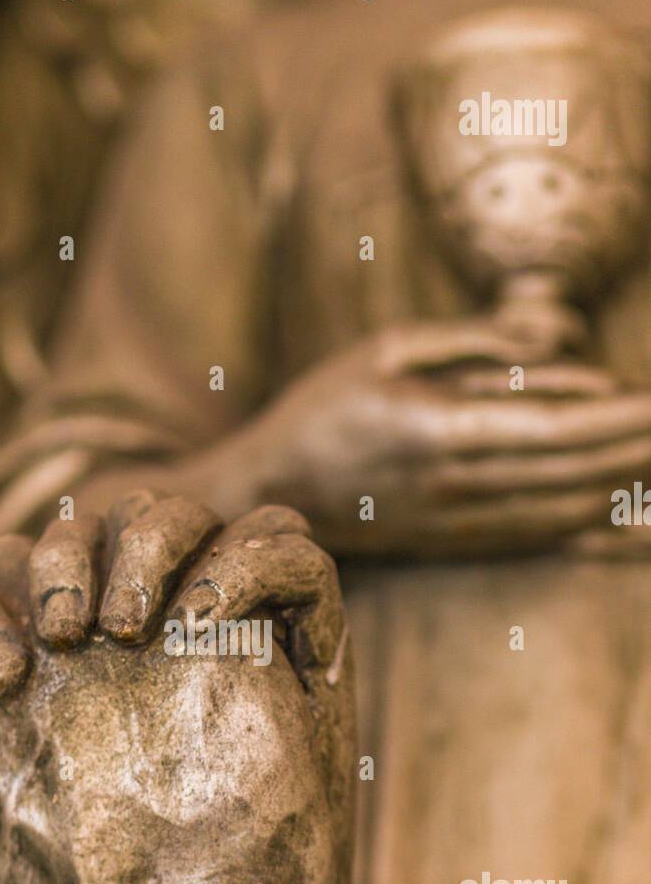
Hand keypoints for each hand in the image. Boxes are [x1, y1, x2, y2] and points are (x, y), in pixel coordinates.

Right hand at [230, 315, 650, 557]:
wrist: (269, 493)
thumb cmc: (325, 407)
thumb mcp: (389, 347)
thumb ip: (478, 345)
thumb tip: (560, 340)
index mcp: (439, 428)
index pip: (554, 424)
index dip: (618, 415)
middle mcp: (456, 485)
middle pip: (572, 469)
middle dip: (636, 450)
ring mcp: (457, 522)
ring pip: (564, 509)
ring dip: (621, 488)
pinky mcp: (455, 543)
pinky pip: (536, 535)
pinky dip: (587, 522)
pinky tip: (617, 506)